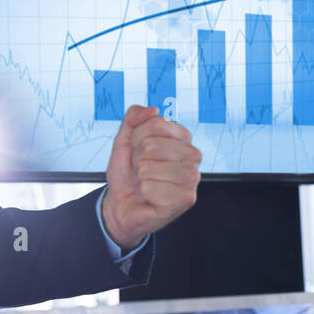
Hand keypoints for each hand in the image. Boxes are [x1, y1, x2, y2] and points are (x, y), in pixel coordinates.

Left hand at [102, 105, 201, 250]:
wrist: (121, 203)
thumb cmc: (128, 173)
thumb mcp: (125, 139)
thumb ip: (134, 118)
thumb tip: (152, 109)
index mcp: (182, 137)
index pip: (156, 122)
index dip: (137, 137)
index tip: (138, 149)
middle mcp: (193, 156)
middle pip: (151, 145)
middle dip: (137, 158)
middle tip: (141, 169)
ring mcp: (192, 178)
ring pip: (148, 167)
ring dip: (139, 177)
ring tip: (145, 182)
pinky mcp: (186, 199)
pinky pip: (149, 188)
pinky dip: (142, 193)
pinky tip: (149, 197)